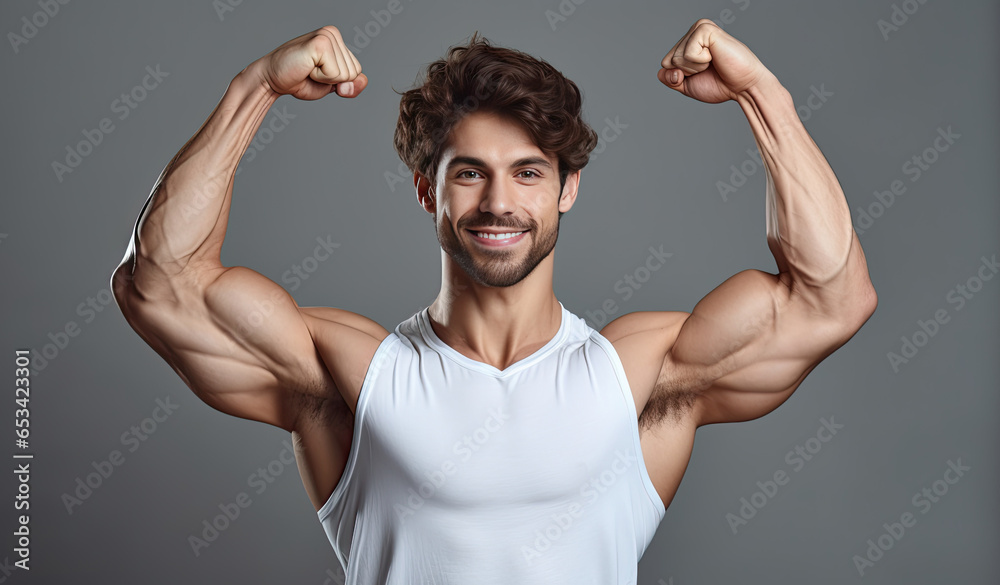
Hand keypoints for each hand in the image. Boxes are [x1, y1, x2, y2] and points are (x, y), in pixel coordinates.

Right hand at [253, 25, 366, 99]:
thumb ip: (350, 84)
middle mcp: (333, 34)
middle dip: (332, 81)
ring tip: (308, 69)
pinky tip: (306, 67)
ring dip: (325, 80)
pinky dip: (320, 78)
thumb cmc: (299, 80)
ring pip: (346, 75)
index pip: (356, 71)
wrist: (272, 79)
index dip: (338, 82)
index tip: (317, 74)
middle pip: (353, 73)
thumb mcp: (330, 85)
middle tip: (310, 72)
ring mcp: (327, 36)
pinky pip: (335, 75)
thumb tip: (362, 81)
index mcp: (337, 40)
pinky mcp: (320, 43)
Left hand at [657, 19, 771, 102]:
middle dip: (686, 72)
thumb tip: (662, 70)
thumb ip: (671, 79)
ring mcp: (700, 28)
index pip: (666, 63)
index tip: (701, 74)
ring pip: (676, 57)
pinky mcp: (706, 29)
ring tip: (713, 62)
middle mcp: (694, 31)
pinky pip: (687, 54)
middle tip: (709, 69)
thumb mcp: (688, 85)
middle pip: (669, 60)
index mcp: (690, 42)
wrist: (743, 87)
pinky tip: (715, 57)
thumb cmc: (721, 85)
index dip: (679, 76)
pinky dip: (700, 62)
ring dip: (694, 67)